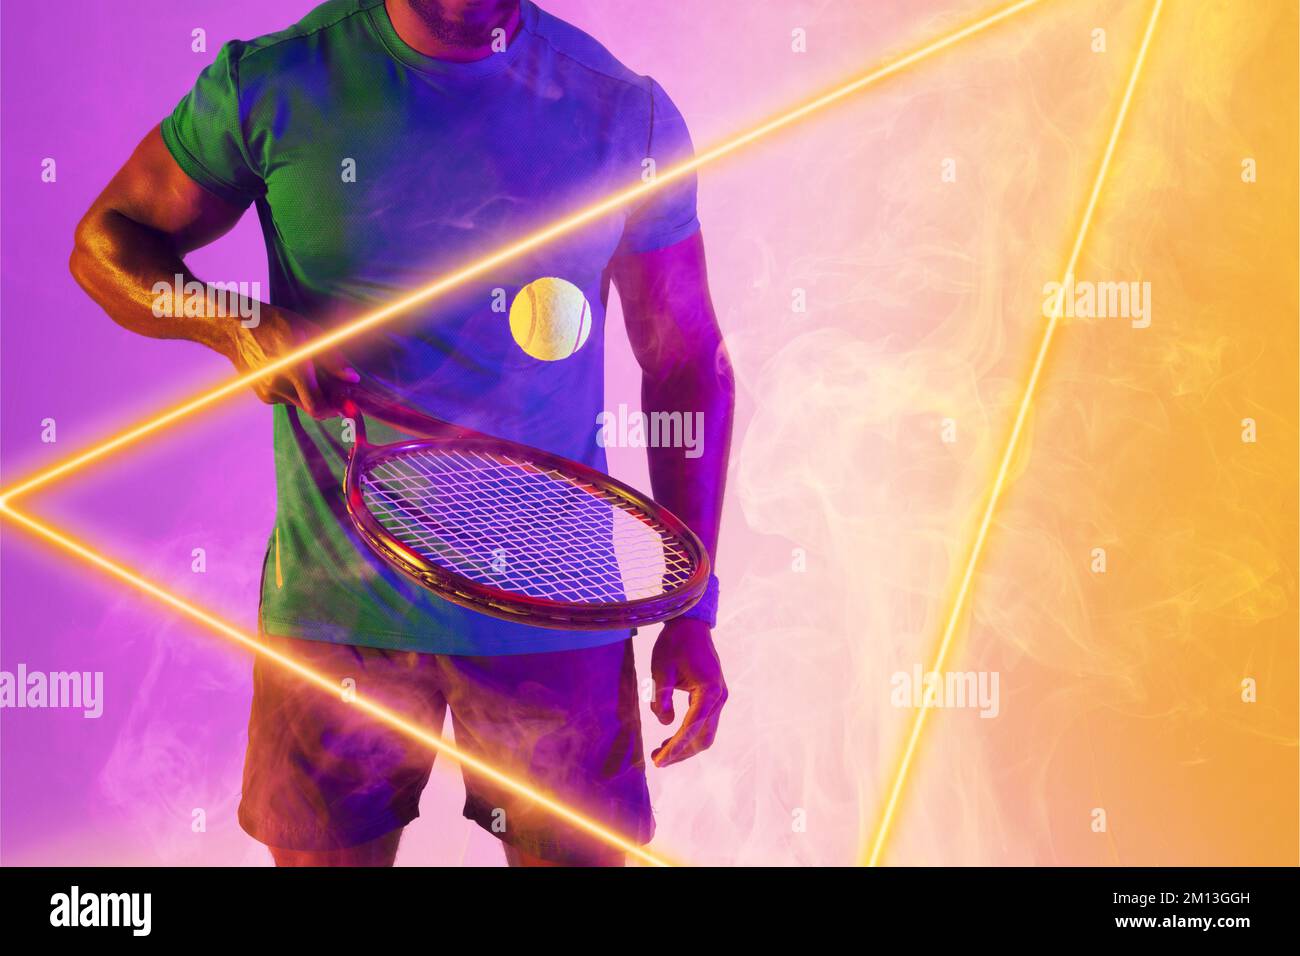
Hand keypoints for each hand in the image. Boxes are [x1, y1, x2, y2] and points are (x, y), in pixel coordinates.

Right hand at [222, 306, 357, 418]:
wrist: (235, 328)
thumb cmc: (274, 324)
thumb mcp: (309, 331)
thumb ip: (332, 358)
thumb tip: (351, 378)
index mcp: (293, 368)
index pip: (318, 405)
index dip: (335, 409)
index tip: (346, 403)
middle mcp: (279, 384)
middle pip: (312, 409)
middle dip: (327, 403)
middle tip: (336, 390)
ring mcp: (269, 392)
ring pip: (301, 403)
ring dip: (311, 394)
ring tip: (307, 371)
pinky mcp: (263, 396)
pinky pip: (288, 399)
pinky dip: (295, 390)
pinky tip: (290, 372)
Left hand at [649, 616, 726, 766]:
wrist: (691, 625)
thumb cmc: (675, 644)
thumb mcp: (661, 670)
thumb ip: (662, 698)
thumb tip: (666, 724)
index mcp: (708, 690)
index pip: (691, 728)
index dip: (675, 747)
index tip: (659, 761)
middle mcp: (719, 697)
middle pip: (704, 737)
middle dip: (682, 753)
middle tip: (658, 760)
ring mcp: (719, 698)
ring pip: (706, 733)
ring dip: (685, 745)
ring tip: (660, 751)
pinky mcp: (714, 697)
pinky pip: (704, 723)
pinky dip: (689, 734)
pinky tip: (671, 737)